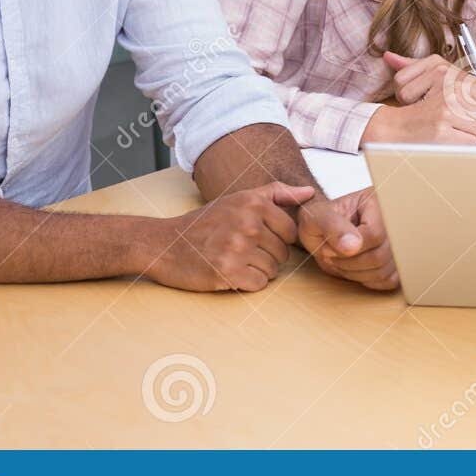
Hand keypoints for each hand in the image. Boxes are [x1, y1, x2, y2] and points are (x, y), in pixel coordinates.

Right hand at [145, 181, 312, 291]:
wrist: (165, 244)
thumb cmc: (206, 221)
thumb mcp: (239, 198)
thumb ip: (277, 193)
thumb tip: (310, 192)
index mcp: (254, 203)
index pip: (290, 232)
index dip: (277, 239)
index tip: (256, 238)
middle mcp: (248, 223)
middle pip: (283, 253)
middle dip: (267, 256)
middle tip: (241, 250)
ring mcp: (237, 248)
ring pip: (273, 270)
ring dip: (257, 270)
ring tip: (235, 260)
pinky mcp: (228, 272)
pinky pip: (259, 284)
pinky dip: (248, 283)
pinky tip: (231, 273)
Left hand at [298, 190, 398, 289]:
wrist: (321, 230)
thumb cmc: (319, 220)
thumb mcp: (317, 218)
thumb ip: (333, 227)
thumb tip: (353, 246)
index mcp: (377, 202)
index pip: (375, 233)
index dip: (350, 248)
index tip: (328, 248)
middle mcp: (392, 221)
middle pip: (381, 254)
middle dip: (350, 262)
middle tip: (332, 256)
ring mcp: (396, 242)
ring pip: (384, 270)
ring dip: (356, 273)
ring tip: (340, 261)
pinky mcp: (395, 262)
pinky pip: (389, 280)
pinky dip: (368, 280)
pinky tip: (354, 268)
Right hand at [371, 52, 475, 143]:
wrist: (397, 124)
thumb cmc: (426, 108)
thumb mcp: (450, 89)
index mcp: (454, 78)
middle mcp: (452, 91)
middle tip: (473, 127)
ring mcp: (446, 110)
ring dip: (475, 135)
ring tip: (458, 130)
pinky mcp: (441, 129)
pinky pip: (471, 141)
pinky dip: (465, 142)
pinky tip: (452, 137)